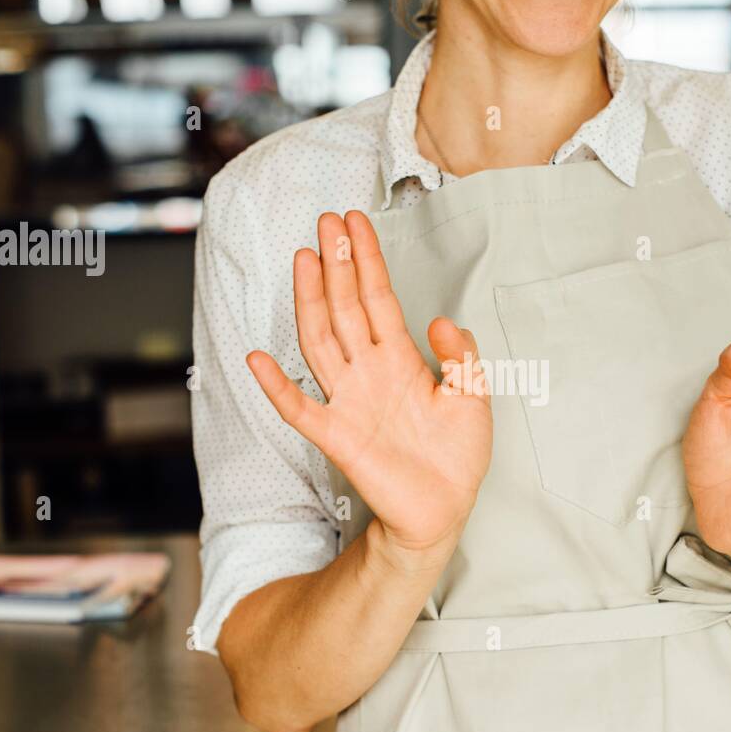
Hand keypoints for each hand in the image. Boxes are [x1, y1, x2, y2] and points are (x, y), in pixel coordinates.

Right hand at [246, 211, 492, 555]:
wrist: (445, 509)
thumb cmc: (456, 455)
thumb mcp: (472, 396)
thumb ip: (460, 356)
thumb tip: (440, 319)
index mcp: (400, 359)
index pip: (378, 299)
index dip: (367, 261)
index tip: (355, 222)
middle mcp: (369, 372)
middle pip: (346, 308)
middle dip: (337, 264)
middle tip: (327, 222)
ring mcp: (349, 401)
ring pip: (322, 341)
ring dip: (311, 301)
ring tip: (304, 259)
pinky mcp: (338, 438)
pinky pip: (300, 409)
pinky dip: (277, 387)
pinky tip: (258, 359)